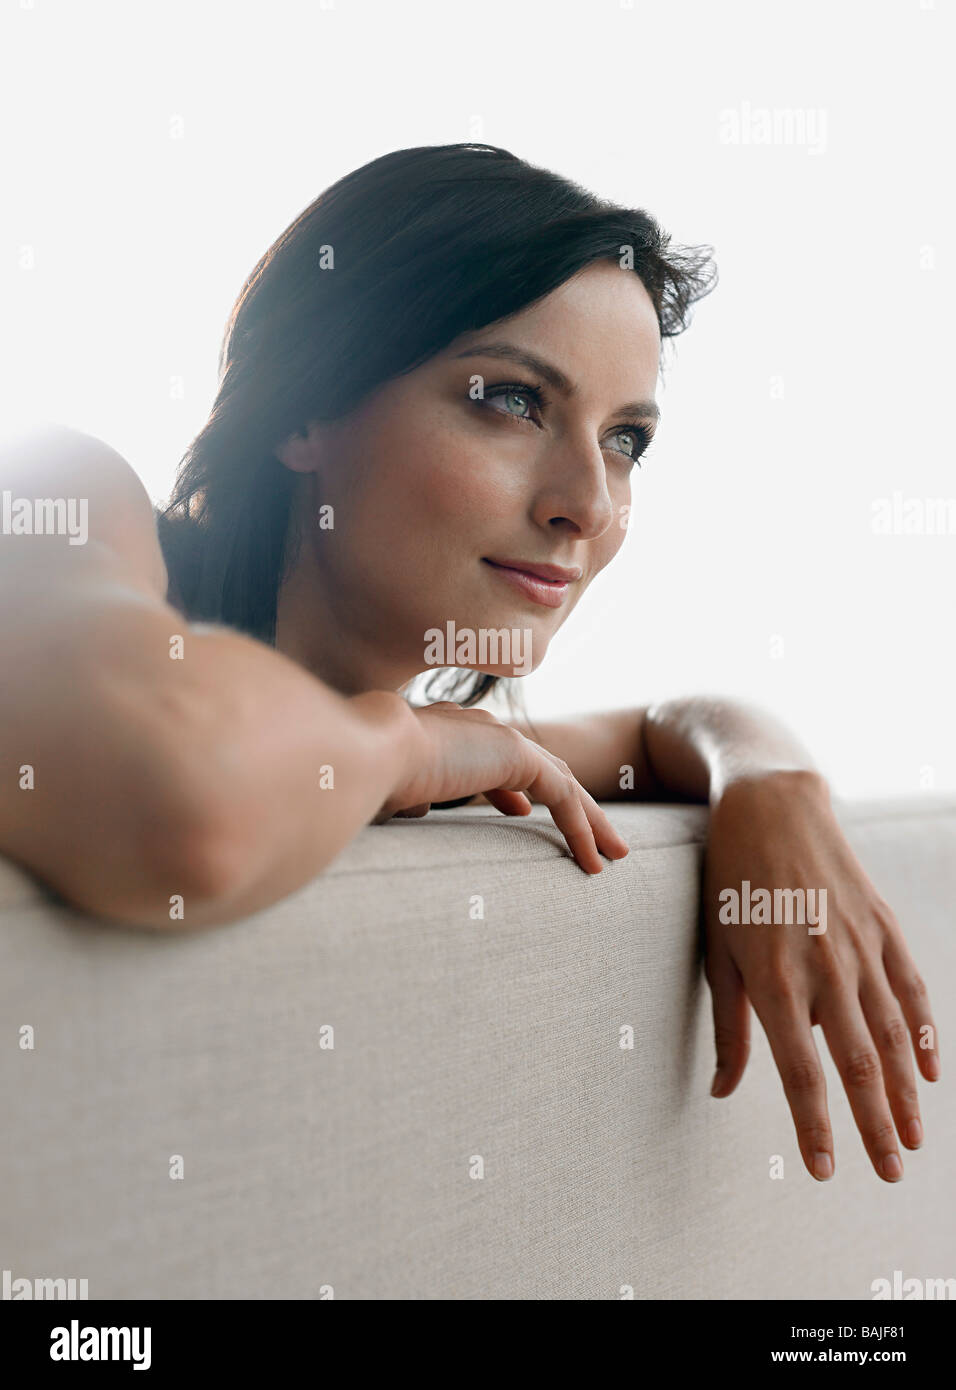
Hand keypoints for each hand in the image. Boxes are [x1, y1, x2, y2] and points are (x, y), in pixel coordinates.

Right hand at [373, 701, 629, 874]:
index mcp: (447, 732)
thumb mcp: (386, 788)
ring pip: (562, 782)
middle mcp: (477, 728)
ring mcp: (498, 738)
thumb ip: (406, 792)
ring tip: (612, 855)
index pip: (490, 758)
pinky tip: (593, 862)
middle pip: (539, 768)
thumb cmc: (361, 775)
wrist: (365, 750)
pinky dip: (582, 828)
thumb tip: (413, 806)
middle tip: (588, 837)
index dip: (508, 786)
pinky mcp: (515, 755)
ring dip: (590, 820)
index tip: (518, 811)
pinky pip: (562, 797)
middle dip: (568, 803)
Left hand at [702, 769, 939, 1182]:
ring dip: (907, 1094)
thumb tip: (724, 1091)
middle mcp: (823, 968)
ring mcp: (860, 946)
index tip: (824, 1170)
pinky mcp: (884, 926)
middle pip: (858, 1064)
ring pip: (893, 1036)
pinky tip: (934, 1074)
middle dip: (875, 1126)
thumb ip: (728, 1027)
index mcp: (773, 979)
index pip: (801, 1072)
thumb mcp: (717, 952)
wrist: (772, 806)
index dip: (815, 1126)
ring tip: (914, 1141)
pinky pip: (912, 991)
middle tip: (888, 1174)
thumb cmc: (731, 883)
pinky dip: (926, 1036)